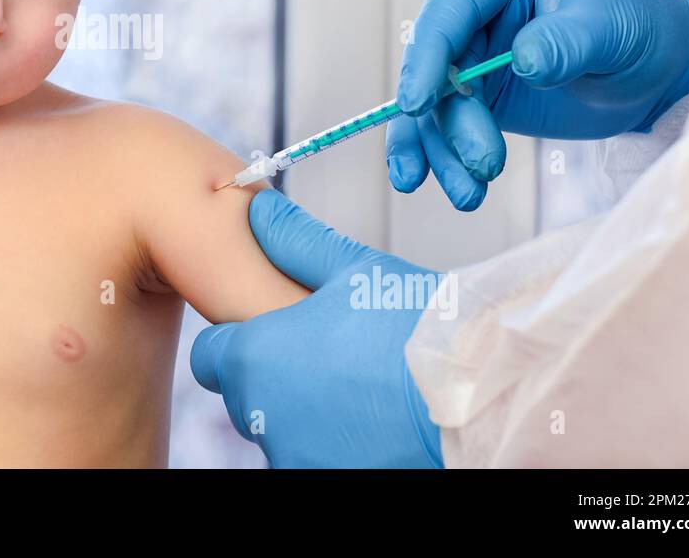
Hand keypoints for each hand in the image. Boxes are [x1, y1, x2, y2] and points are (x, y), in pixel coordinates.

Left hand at [190, 189, 443, 467]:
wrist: (478, 390)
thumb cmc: (417, 328)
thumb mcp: (352, 270)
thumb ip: (295, 242)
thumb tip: (259, 210)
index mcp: (255, 359)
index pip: (210, 358)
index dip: (241, 342)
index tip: (279, 333)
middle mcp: (264, 417)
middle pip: (248, 398)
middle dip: (278, 379)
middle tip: (334, 356)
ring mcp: (296, 456)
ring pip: (284, 434)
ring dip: (310, 416)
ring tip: (364, 388)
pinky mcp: (333, 478)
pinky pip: (319, 456)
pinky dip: (340, 443)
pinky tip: (377, 422)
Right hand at [387, 0, 688, 209]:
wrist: (658, 64)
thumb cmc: (640, 24)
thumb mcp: (614, 27)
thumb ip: (569, 41)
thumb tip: (523, 62)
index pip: (451, 5)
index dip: (429, 54)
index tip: (418, 105)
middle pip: (436, 61)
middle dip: (448, 119)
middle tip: (482, 164)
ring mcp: (468, 45)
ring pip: (432, 101)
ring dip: (443, 150)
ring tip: (469, 195)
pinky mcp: (471, 89)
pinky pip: (441, 123)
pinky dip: (438, 157)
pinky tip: (442, 187)